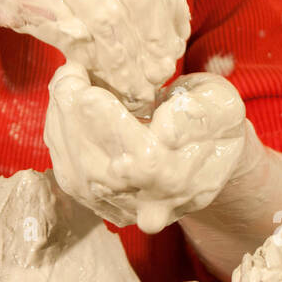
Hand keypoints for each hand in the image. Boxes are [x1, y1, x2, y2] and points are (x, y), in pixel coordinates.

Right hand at [0, 0, 189, 114]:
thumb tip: (169, 33)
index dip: (173, 14)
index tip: (172, 45)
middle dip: (153, 43)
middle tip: (155, 74)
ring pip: (109, 17)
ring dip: (124, 60)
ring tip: (131, 83)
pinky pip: (70, 31)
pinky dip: (89, 59)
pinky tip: (95, 72)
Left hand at [43, 63, 247, 233]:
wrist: (207, 156)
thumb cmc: (213, 122)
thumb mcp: (223, 107)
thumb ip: (201, 115)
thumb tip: (167, 129)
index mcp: (180, 178)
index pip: (141, 160)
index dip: (107, 123)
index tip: (89, 89)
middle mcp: (147, 202)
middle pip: (96, 166)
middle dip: (73, 116)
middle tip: (69, 73)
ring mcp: (119, 207)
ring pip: (73, 171)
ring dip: (60, 122)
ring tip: (66, 82)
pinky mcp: (97, 202)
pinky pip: (66, 172)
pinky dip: (58, 135)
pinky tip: (63, 105)